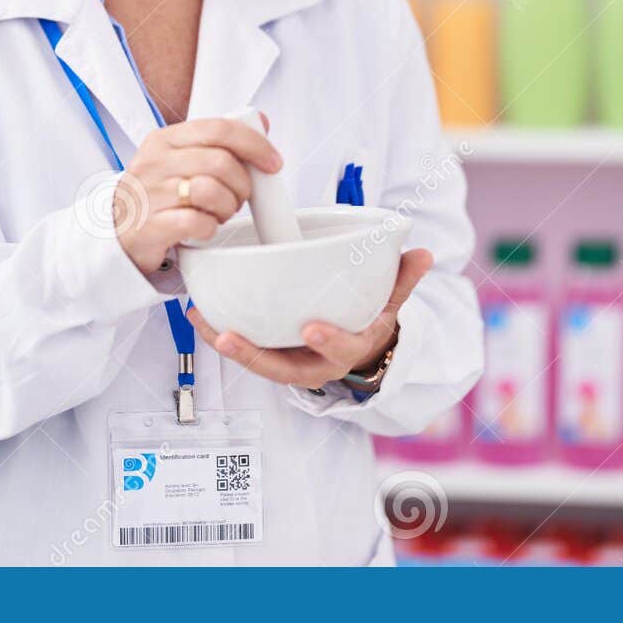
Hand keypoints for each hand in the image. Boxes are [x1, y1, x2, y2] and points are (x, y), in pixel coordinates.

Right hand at [114, 114, 281, 275]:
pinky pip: (197, 222)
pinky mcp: (149, 227)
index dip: (255, 144)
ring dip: (228, 207)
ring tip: (220, 212)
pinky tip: (204, 227)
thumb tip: (261, 121)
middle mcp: (154, 162)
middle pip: (220, 162)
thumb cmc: (157, 192)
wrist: (116, 231)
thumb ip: (218, 141)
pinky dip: (210, 227)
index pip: (219, 129)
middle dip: (242, 184)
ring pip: (211, 191)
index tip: (273, 162)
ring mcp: (149, 194)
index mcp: (164, 139)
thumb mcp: (181, 158)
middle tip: (239, 196)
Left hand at [188, 247, 433, 389]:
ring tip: (205, 324)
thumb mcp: (389, 301)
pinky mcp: (269, 356)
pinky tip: (200, 314)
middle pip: (284, 368)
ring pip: (257, 362)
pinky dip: (220, 334)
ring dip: (229, 346)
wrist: (356, 348)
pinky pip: (244, 350)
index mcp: (350, 348)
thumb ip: (402, 278)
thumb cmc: (369, 319)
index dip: (328, 342)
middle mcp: (316, 364)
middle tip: (230, 337)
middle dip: (256, 356)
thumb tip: (422, 254)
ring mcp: (290, 363)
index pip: (341, 350)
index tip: (312, 329)